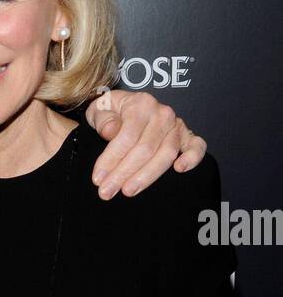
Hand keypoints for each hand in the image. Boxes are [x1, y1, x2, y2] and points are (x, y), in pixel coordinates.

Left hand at [84, 89, 206, 197]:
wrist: (124, 108)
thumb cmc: (111, 112)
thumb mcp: (98, 109)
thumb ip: (102, 119)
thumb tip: (110, 131)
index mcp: (140, 104)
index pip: (127, 136)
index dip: (112, 159)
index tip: (98, 178)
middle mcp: (162, 114)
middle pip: (145, 149)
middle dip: (124, 173)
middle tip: (107, 192)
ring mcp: (176, 125)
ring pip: (166, 154)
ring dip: (147, 176)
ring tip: (129, 190)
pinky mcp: (186, 137)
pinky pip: (197, 146)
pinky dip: (192, 157)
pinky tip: (180, 169)